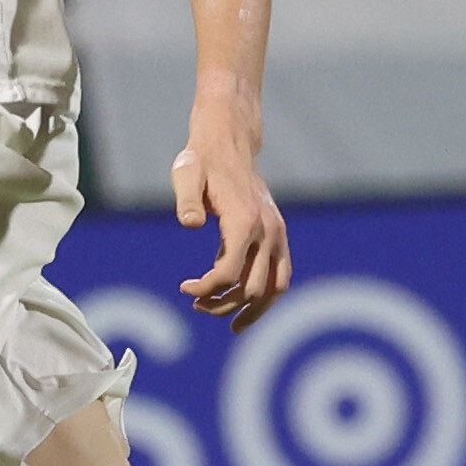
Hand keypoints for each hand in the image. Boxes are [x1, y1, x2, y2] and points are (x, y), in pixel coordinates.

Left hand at [170, 107, 289, 330]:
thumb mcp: (186, 173)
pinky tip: (242, 300)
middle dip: (224, 304)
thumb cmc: (202, 160)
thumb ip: (187, 198)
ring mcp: (277, 234)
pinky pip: (281, 275)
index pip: (228, 273)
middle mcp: (267, 230)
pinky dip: (266, 295)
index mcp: (244, 221)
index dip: (205, 289)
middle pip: (252, 288)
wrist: (229, 143)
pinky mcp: (279, 235)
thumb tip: (190, 223)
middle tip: (197, 304)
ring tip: (230, 323)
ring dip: (253, 309)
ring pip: (276, 287)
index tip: (184, 288)